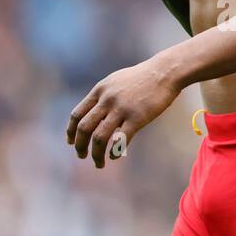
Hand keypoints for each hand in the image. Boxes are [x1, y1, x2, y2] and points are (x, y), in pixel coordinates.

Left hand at [66, 56, 181, 167]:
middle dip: (80, 146)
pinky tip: (114, 156)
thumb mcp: (116, 81)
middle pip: (84, 128)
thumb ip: (104, 95)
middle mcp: (107, 100)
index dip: (71, 131)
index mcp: (100, 90)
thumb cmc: (142, 77)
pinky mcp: (137, 117)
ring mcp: (121, 109)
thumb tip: (95, 112)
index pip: (77, 114)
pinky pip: (120, 140)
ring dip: (96, 154)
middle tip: (81, 156)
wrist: (165, 72)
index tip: (71, 142)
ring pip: (99, 137)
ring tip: (99, 163)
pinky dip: (114, 151)